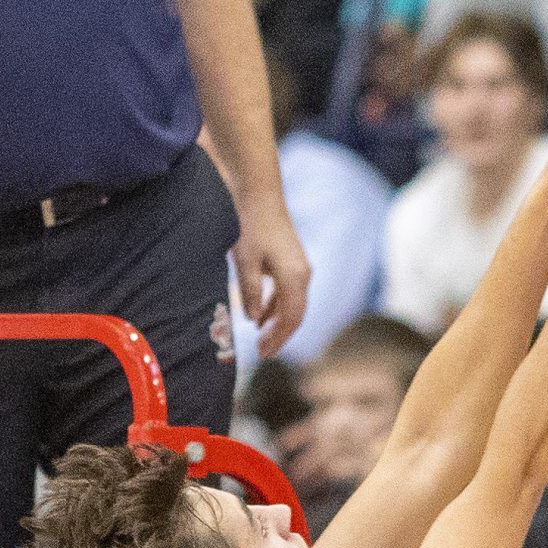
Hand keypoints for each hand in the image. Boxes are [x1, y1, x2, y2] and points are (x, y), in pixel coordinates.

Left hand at [232, 190, 309, 346]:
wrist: (258, 192)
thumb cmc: (250, 225)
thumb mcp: (245, 262)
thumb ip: (251, 294)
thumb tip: (254, 320)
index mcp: (295, 277)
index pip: (291, 319)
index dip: (279, 339)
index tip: (265, 355)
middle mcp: (303, 273)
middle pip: (295, 314)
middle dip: (279, 335)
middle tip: (263, 353)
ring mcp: (299, 265)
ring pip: (292, 303)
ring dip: (277, 322)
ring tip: (261, 338)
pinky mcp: (291, 259)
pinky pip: (288, 291)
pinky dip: (275, 306)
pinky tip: (260, 315)